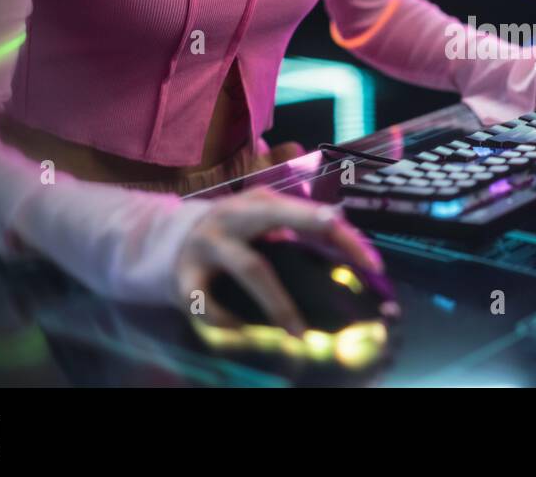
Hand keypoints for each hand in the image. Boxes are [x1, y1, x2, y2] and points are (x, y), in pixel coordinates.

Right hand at [174, 187, 382, 334]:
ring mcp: (208, 243)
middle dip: (310, 221)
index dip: (343, 236)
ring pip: (251, 267)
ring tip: (297, 332)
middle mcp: (234, 216)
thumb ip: (292, 238)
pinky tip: (241, 331)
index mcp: (259, 203)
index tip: (373, 264)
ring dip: (278, 303)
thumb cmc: (229, 239)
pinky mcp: (183, 274)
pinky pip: (206, 300)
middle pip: (276, 214)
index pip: (309, 214)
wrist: (163, 242)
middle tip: (337, 236)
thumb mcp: (258, 228)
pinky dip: (226, 320)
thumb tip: (347, 266)